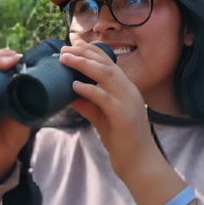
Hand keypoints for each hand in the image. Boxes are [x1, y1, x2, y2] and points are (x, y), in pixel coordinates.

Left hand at [59, 39, 163, 180]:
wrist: (138, 163)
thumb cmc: (121, 139)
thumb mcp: (100, 116)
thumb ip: (86, 102)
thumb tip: (66, 91)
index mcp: (125, 88)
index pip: (108, 62)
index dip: (90, 50)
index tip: (73, 42)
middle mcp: (129, 90)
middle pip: (106, 64)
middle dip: (84, 53)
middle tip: (64, 49)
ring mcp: (128, 101)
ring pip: (106, 75)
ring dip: (84, 65)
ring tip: (65, 60)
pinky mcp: (124, 116)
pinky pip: (105, 98)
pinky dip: (89, 90)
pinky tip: (74, 85)